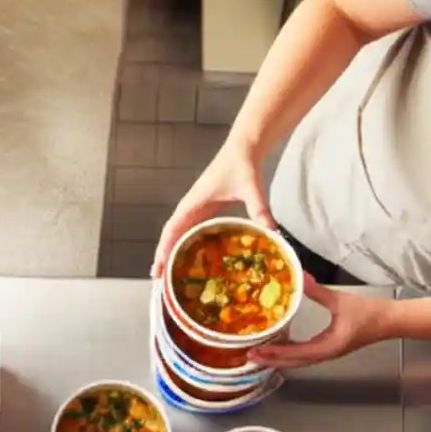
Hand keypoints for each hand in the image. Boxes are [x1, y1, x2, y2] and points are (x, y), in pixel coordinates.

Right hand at [150, 143, 276, 277]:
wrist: (244, 150)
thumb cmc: (242, 165)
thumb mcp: (251, 187)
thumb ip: (259, 208)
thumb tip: (272, 230)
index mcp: (193, 202)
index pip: (172, 230)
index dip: (163, 249)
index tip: (158, 268)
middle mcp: (190, 207)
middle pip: (170, 236)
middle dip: (162, 257)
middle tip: (159, 281)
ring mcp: (196, 209)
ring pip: (177, 234)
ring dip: (170, 252)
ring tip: (167, 275)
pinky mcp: (204, 210)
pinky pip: (189, 231)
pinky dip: (184, 245)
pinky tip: (188, 259)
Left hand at [248, 275, 392, 368]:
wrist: (390, 321)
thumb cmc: (369, 313)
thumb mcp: (340, 300)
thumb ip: (318, 291)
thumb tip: (301, 277)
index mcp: (328, 347)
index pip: (296, 354)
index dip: (275, 354)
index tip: (257, 352)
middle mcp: (325, 354)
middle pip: (293, 363)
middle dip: (271, 360)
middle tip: (249, 356)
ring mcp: (327, 353)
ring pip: (299, 361)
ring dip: (279, 359)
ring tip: (259, 355)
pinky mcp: (329, 348)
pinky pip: (305, 355)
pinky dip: (290, 354)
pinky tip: (279, 347)